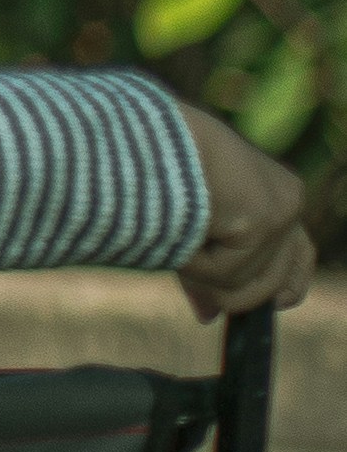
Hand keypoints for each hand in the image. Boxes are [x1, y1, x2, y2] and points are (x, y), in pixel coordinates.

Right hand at [180, 111, 316, 321]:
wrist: (151, 133)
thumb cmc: (160, 171)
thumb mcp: (192, 230)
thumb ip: (208, 270)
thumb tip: (209, 317)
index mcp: (275, 192)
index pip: (301, 255)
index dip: (288, 286)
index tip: (275, 306)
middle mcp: (286, 200)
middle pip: (279, 281)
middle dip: (245, 295)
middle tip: (208, 304)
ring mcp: (278, 212)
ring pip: (246, 287)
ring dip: (204, 275)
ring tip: (177, 236)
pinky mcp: (261, 221)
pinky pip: (225, 275)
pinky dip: (193, 264)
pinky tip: (180, 228)